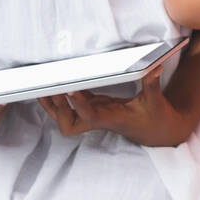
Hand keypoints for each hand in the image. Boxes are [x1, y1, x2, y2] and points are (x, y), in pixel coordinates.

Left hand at [36, 67, 189, 146]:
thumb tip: (154, 68)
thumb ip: (152, 85)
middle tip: (49, 89)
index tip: (70, 90)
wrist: (157, 131)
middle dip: (57, 109)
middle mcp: (100, 119)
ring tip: (42, 87)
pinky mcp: (97, 108)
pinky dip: (62, 97)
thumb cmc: (155, 118)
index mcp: (113, 119)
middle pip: (69, 123)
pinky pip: (73, 105)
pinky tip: (56, 84)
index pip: (91, 115)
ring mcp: (96, 115)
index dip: (79, 105)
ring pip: (67, 116)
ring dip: (53, 105)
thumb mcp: (156, 102)